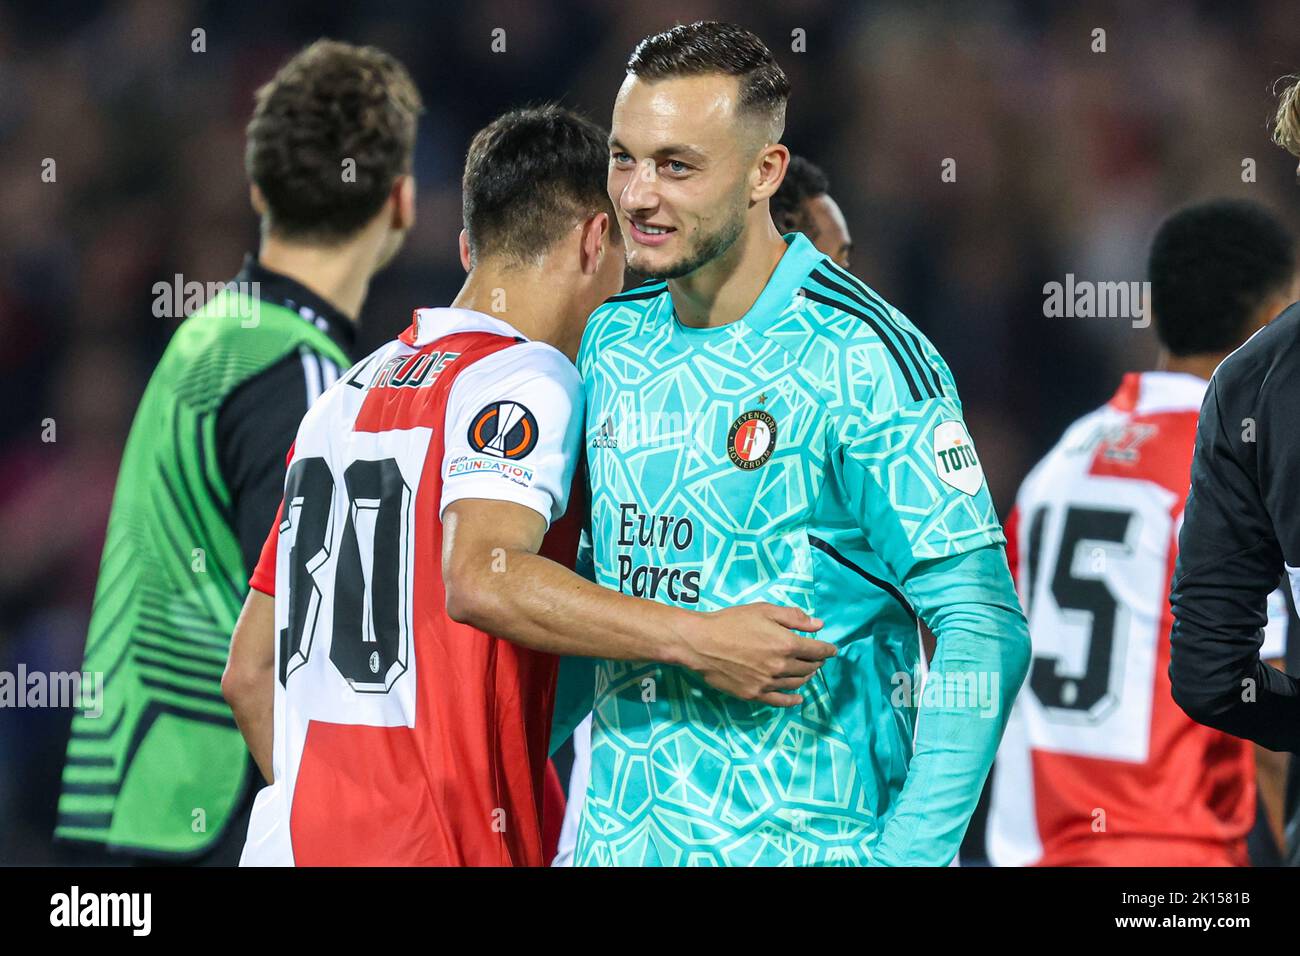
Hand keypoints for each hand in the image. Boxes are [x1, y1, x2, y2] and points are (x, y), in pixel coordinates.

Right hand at [674, 603, 835, 706]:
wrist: (701, 643)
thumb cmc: (731, 622)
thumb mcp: (764, 610)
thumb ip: (793, 617)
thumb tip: (818, 625)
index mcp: (786, 643)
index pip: (817, 650)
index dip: (828, 649)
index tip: (832, 649)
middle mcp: (781, 666)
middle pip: (809, 667)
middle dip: (817, 662)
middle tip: (817, 658)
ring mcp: (768, 683)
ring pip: (796, 683)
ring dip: (806, 677)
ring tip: (808, 671)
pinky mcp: (754, 694)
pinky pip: (779, 701)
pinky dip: (792, 700)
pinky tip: (798, 698)